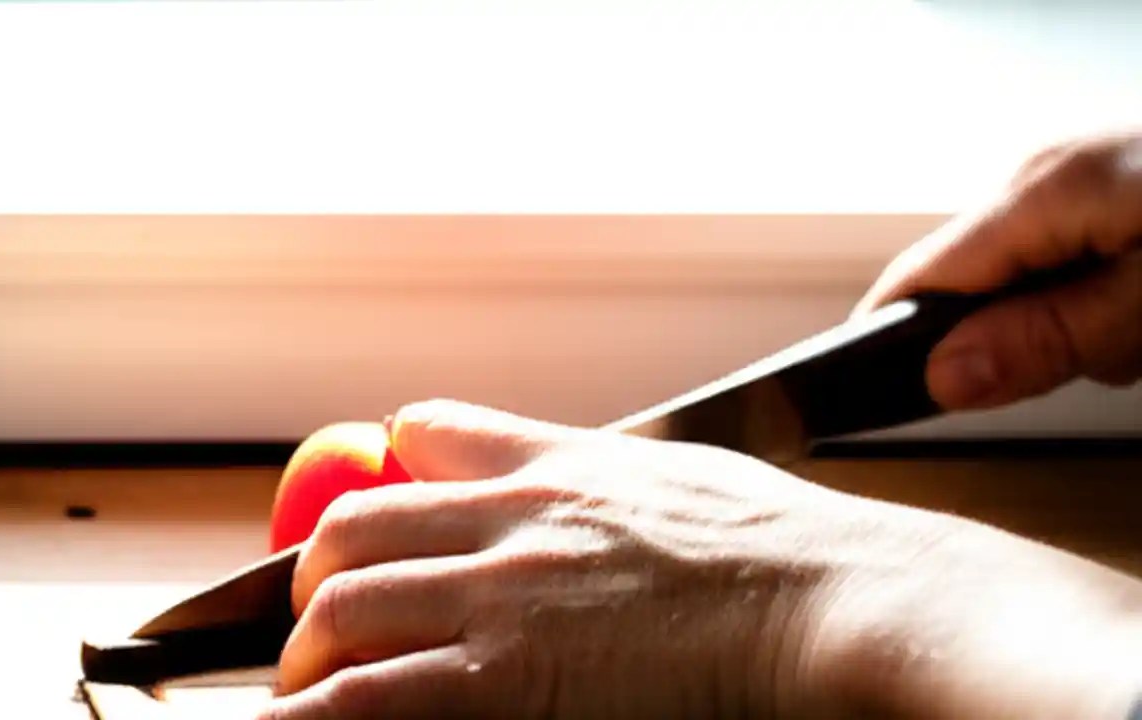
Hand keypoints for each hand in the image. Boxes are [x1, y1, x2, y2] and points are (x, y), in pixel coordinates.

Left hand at [261, 400, 1141, 718]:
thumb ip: (610, 473)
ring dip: (309, 652)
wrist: (836, 605)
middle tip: (322, 620)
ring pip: (342, 606)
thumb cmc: (786, 550)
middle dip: (317, 576)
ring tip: (308, 686)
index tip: (374, 514)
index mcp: (559, 465)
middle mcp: (513, 520)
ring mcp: (503, 600)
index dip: (383, 469)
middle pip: (354, 526)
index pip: (425, 432)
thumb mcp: (685, 478)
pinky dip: (317, 712)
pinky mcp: (504, 682)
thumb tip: (587, 478)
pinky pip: (367, 697)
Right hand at [855, 130, 1141, 409]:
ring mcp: (1076, 173)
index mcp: (1037, 193)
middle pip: (971, 286)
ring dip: (1073, 322)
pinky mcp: (1108, 182)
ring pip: (1024, 279)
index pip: (915, 277)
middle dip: (1019, 339)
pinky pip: (1068, 257)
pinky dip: (1100, 295)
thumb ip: (1048, 340)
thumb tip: (939, 378)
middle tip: (1098, 360)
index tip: (872, 402)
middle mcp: (1041, 173)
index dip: (882, 342)